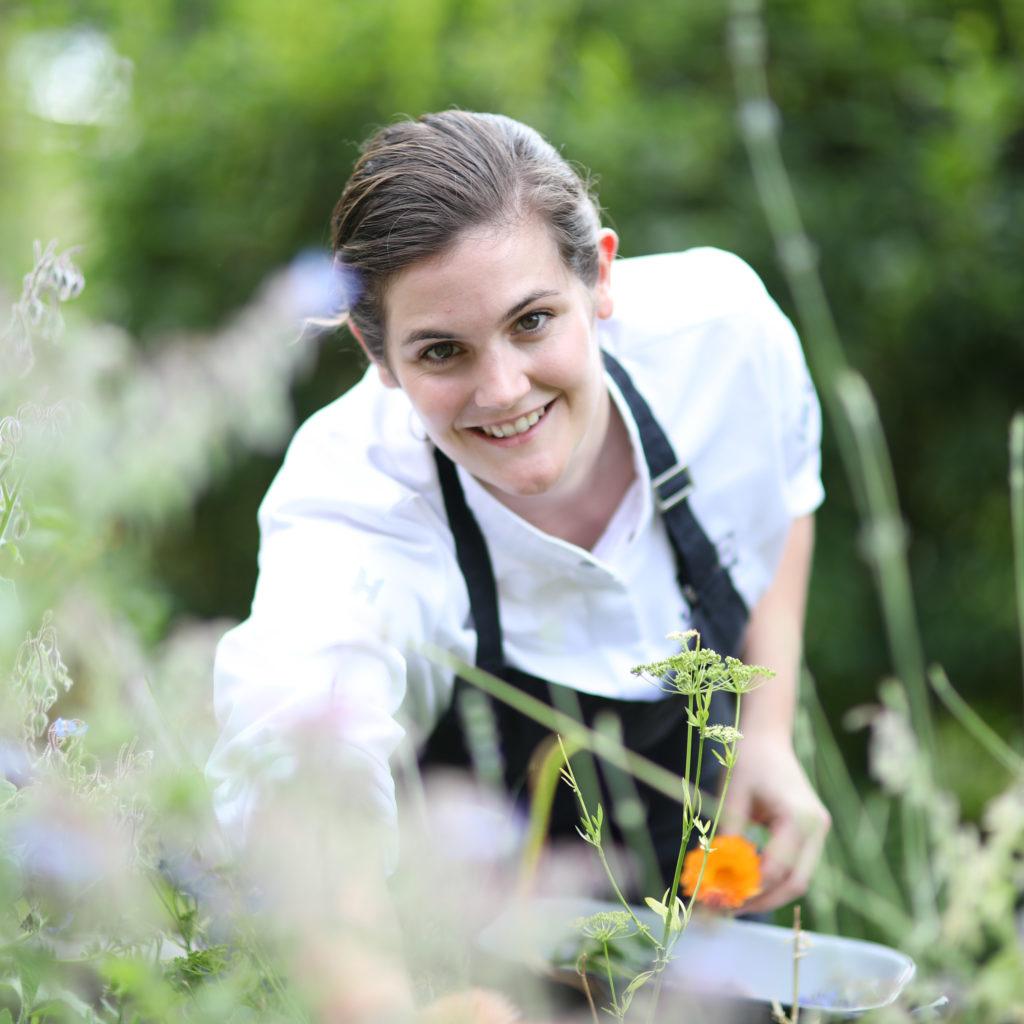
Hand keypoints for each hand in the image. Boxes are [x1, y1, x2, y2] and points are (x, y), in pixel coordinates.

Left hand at [719, 735, 829, 913]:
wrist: (767, 737)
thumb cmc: (746, 761)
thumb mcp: (731, 798)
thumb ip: (728, 839)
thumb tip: (714, 878)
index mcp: (798, 817)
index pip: (777, 869)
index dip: (750, 888)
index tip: (722, 898)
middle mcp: (816, 828)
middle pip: (795, 882)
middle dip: (762, 899)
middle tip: (729, 907)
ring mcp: (818, 832)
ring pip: (798, 878)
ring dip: (768, 892)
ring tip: (735, 897)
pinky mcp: (811, 833)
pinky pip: (796, 865)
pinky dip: (774, 877)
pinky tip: (748, 878)